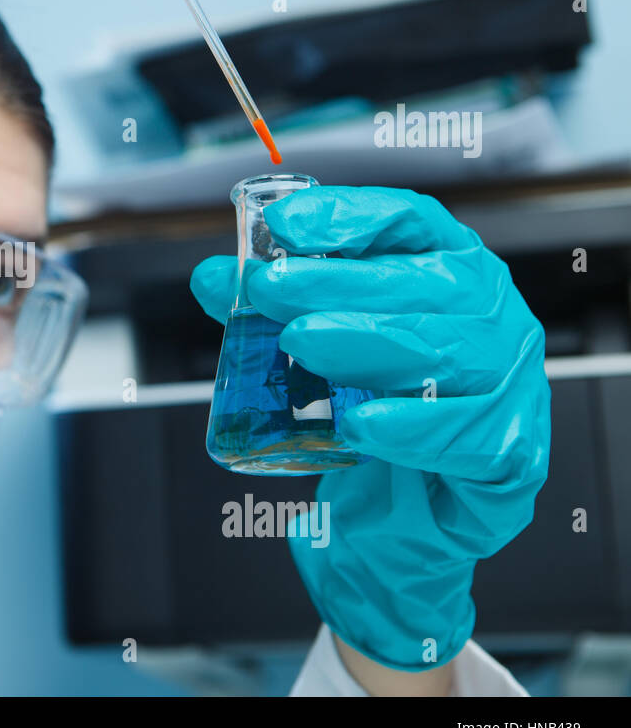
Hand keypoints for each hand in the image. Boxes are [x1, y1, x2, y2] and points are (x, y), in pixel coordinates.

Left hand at [190, 185, 549, 670]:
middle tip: (271, 290)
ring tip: (301, 343)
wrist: (412, 511)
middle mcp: (492, 318)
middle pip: (427, 283)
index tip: (285, 223)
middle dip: (341, 282)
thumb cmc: (374, 410)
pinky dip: (410, 427)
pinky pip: (467, 435)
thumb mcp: (316, 354)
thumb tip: (214, 280)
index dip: (350, 216)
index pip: (410, 222)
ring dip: (368, 342)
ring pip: (448, 352)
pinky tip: (360, 423)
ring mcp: (512, 383)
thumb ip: (269, 315)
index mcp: (450, 273)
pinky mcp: (512, 453)